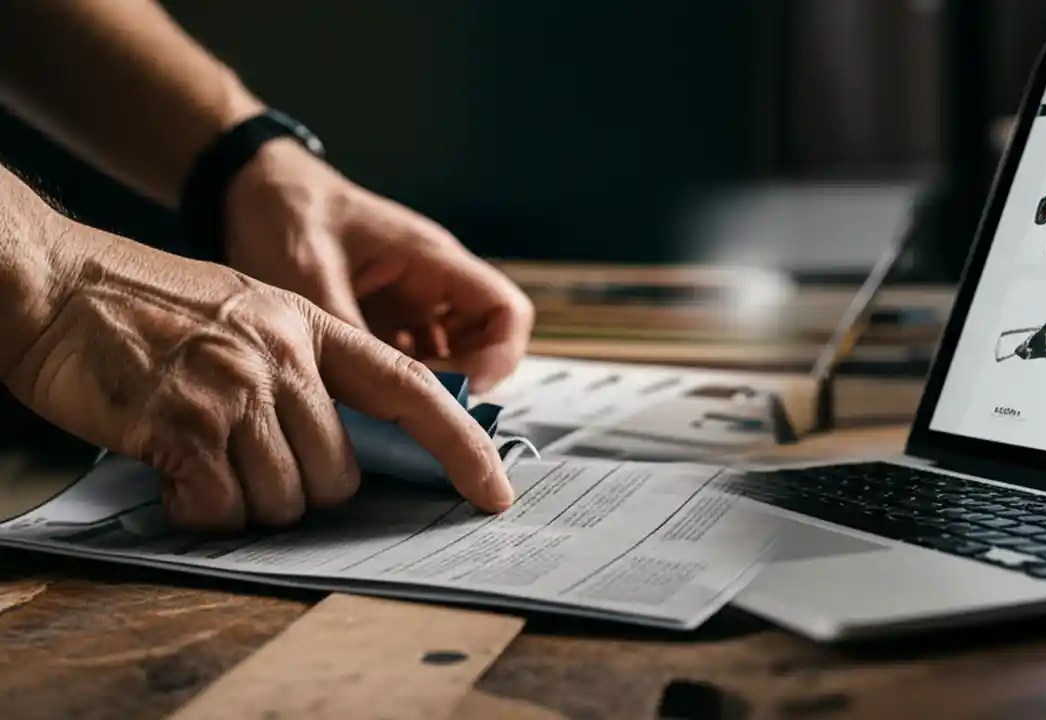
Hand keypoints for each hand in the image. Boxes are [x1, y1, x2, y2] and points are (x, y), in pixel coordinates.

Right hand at [2, 218, 512, 530]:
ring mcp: (232, 389)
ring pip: (283, 500)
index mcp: (310, 325)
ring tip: (201, 458)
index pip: (410, 389)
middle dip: (300, 490)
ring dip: (245, 501)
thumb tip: (343, 446)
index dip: (460, 445)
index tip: (493, 490)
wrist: (51, 282)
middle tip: (246, 461)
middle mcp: (281, 356)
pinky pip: (220, 507)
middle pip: (339, 475)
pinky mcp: (179, 423)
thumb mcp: (247, 314)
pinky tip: (172, 470)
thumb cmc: (145, 306)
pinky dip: (199, 508)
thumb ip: (302, 371)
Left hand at [222, 141, 533, 392]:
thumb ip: (346, 331)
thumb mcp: (309, 274)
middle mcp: (432, 283)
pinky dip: (401, 383)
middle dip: (463, 381)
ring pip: (453, 357)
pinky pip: (413, 359)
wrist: (250, 189)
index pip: (505, 311)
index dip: (498, 358)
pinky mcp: (384, 319)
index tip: (461, 393)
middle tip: (418, 412)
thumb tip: (367, 395)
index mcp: (431, 260)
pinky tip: (365, 398)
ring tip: (389, 410)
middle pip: (487, 343)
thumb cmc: (285, 213)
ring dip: (432, 386)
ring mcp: (410, 302)